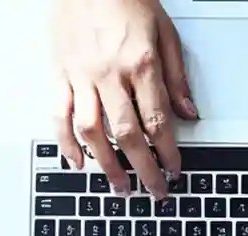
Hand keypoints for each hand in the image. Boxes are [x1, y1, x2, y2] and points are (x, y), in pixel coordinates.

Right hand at [52, 0, 197, 197]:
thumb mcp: (165, 32)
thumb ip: (176, 77)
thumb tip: (189, 113)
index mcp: (140, 63)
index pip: (158, 120)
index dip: (168, 152)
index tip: (174, 170)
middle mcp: (109, 73)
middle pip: (127, 134)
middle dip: (143, 169)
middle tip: (153, 191)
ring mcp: (81, 76)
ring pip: (92, 131)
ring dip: (106, 164)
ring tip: (119, 186)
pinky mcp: (59, 74)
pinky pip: (59, 115)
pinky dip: (66, 143)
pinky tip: (77, 162)